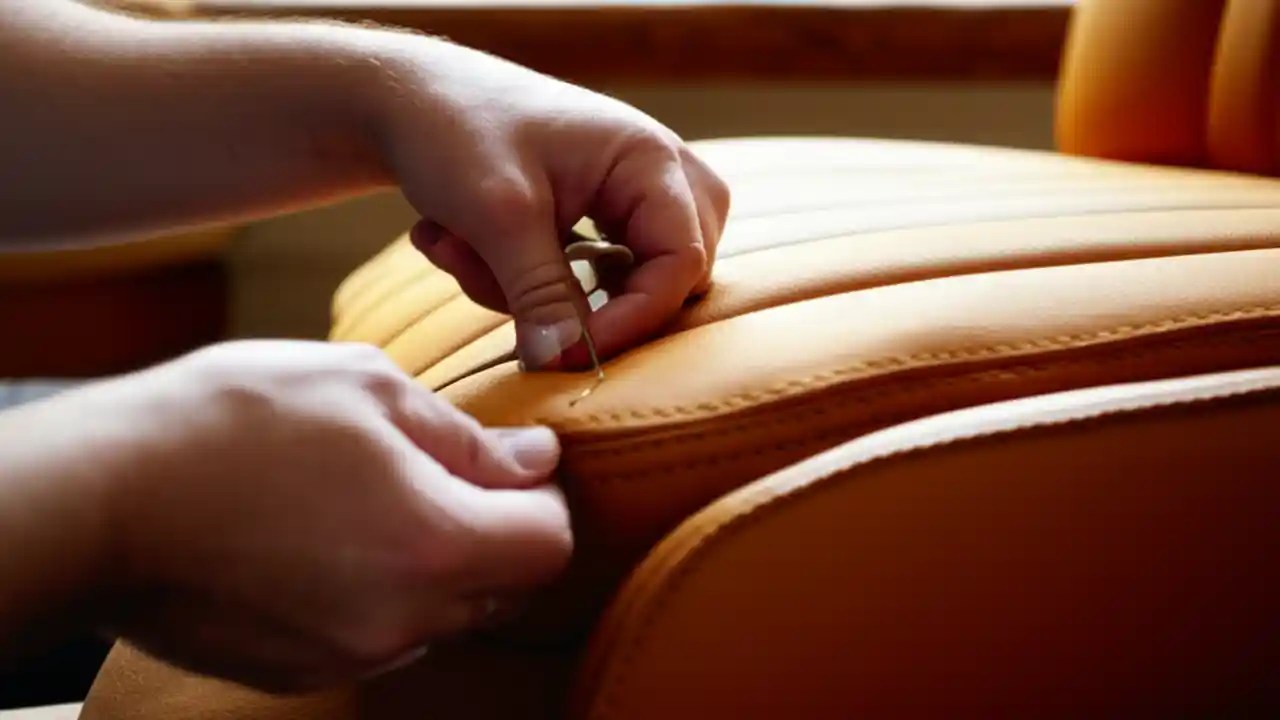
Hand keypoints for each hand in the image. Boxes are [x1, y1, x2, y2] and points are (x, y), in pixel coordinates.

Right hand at [81, 341, 569, 691]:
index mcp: (436, 544)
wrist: (100, 500)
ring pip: (443, 614)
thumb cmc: (233, 421)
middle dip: (493, 532)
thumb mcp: (366, 389)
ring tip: (366, 501)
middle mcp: (406, 619)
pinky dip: (377, 593)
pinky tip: (322, 541)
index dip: (542, 499)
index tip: (510, 466)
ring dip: (434, 563)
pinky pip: (380, 635)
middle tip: (435, 472)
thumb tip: (537, 461)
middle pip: (504, 588)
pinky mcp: (303, 671)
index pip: (549, 544)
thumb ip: (468, 437)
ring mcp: (352, 655)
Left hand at [371, 40, 730, 369]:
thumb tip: (563, 361)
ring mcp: (627, 195)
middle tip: (517, 306)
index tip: (573, 355)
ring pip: (619, 282)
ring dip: (538, 291)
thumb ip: (540, 293)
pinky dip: (521, 280)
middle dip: (587, 302)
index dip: (635, 317)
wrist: (405, 96)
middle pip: (666, 275)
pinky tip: (459, 247)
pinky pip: (583, 276)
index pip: (680, 260)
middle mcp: (654, 174)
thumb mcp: (497, 216)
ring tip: (458, 252)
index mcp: (648, 158)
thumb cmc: (455, 131)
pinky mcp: (594, 216)